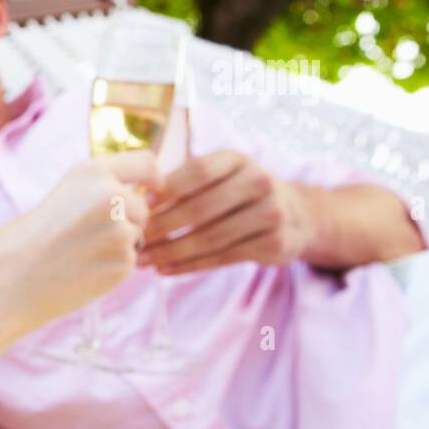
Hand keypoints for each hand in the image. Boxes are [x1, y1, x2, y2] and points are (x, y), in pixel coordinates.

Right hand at [0, 150, 160, 332]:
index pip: (146, 163)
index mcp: (93, 172)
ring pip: (136, 236)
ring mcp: (120, 230)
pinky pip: (128, 262)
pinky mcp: (123, 262)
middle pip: (142, 207)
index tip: (152, 188)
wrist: (10, 280)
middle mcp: (112, 196)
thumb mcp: (62, 195)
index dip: (153, 177)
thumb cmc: (25, 240)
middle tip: (91, 237)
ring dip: (117, 246)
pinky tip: (82, 271)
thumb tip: (131, 195)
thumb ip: (97, 190)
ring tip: (79, 255)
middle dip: (128, 221)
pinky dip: (111, 268)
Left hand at [139, 150, 311, 274]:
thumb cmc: (236, 193)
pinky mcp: (274, 244)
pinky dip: (189, 265)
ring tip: (143, 260)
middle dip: (161, 227)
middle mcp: (258, 181)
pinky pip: (223, 258)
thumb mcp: (218, 175)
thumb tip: (134, 195)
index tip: (138, 205)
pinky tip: (164, 269)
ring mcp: (270, 213)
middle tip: (133, 240)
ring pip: (210, 238)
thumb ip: (182, 181)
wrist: (294, 215)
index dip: (165, 189)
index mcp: (237, 159)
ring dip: (170, 251)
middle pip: (200, 208)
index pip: (197, 171)